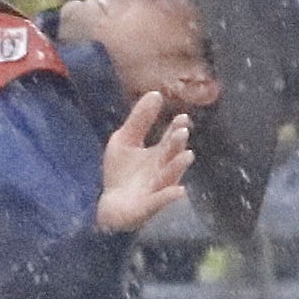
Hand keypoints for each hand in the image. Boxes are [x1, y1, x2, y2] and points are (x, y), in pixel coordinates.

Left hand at [95, 89, 196, 233]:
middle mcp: (162, 169)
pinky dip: (169, 196)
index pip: (171, 138)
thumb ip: (139, 119)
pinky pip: (161, 200)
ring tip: (187, 156)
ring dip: (178, 166)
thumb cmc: (121, 172)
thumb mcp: (125, 140)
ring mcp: (158, 188)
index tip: (182, 117)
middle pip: (171, 155)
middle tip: (182, 132)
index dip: (176, 128)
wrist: (111, 206)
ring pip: (170, 176)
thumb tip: (155, 92)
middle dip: (177, 144)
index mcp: (159, 153)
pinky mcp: (149, 206)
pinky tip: (179, 191)